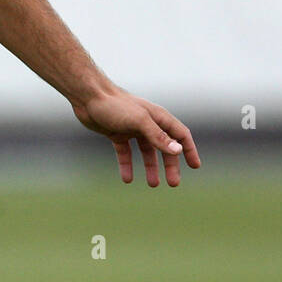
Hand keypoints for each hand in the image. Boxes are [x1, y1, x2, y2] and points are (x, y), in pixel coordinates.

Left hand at [72, 90, 200, 186]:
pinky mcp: (116, 133)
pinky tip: (127, 179)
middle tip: (173, 183)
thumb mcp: (138, 121)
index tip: (195, 166)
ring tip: (153, 184)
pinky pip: (125, 152)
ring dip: (150, 167)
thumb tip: (178, 150)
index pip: (180, 135)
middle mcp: (147, 123)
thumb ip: (157, 136)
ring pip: (146, 151)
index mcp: (157, 117)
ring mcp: (131, 128)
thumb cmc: (114, 105)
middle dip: (170, 165)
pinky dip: (127, 164)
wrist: (87, 96)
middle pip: (164, 146)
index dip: (188, 149)